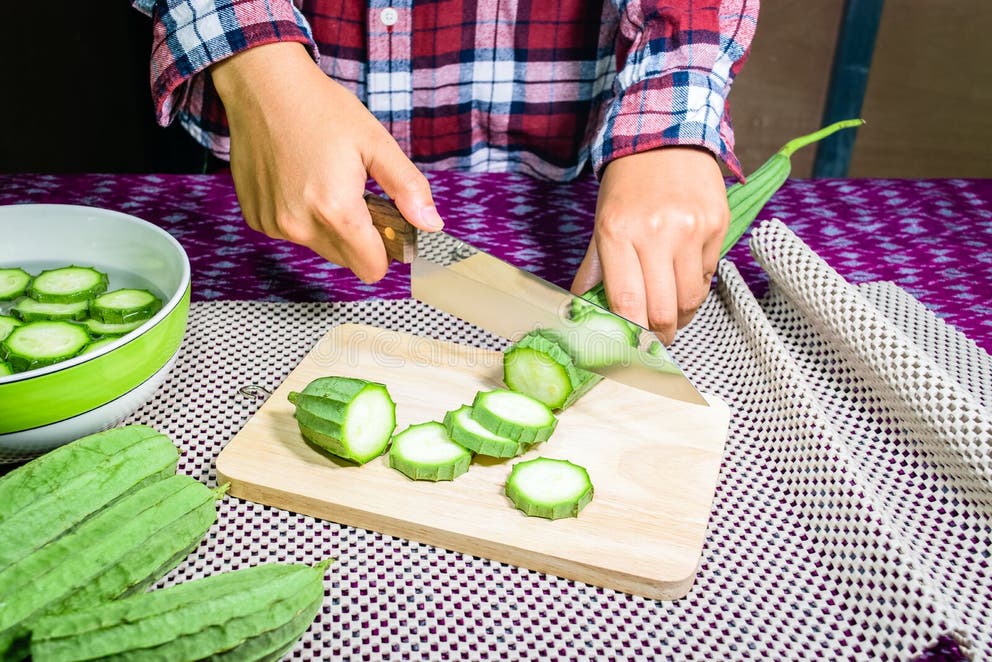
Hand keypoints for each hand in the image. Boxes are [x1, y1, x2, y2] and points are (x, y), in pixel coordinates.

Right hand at [210, 42, 442, 282]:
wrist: (263, 86)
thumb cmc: (321, 108)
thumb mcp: (376, 142)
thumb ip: (407, 188)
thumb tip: (432, 224)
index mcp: (335, 210)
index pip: (371, 268)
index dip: (387, 250)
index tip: (386, 222)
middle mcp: (300, 226)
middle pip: (347, 260)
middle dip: (359, 236)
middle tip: (356, 194)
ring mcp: (273, 224)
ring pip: (319, 247)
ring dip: (329, 226)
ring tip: (325, 182)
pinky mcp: (256, 217)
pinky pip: (291, 233)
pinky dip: (301, 216)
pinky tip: (298, 181)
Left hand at [571, 148, 728, 344]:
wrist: (667, 136)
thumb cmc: (629, 183)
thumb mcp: (602, 222)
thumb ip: (595, 270)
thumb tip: (581, 311)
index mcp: (617, 233)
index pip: (626, 304)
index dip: (631, 336)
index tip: (632, 348)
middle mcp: (655, 233)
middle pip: (662, 311)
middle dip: (659, 335)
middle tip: (655, 339)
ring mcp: (691, 230)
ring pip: (690, 299)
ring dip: (680, 315)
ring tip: (670, 311)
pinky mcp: (718, 225)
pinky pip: (709, 275)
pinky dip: (696, 286)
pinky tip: (684, 277)